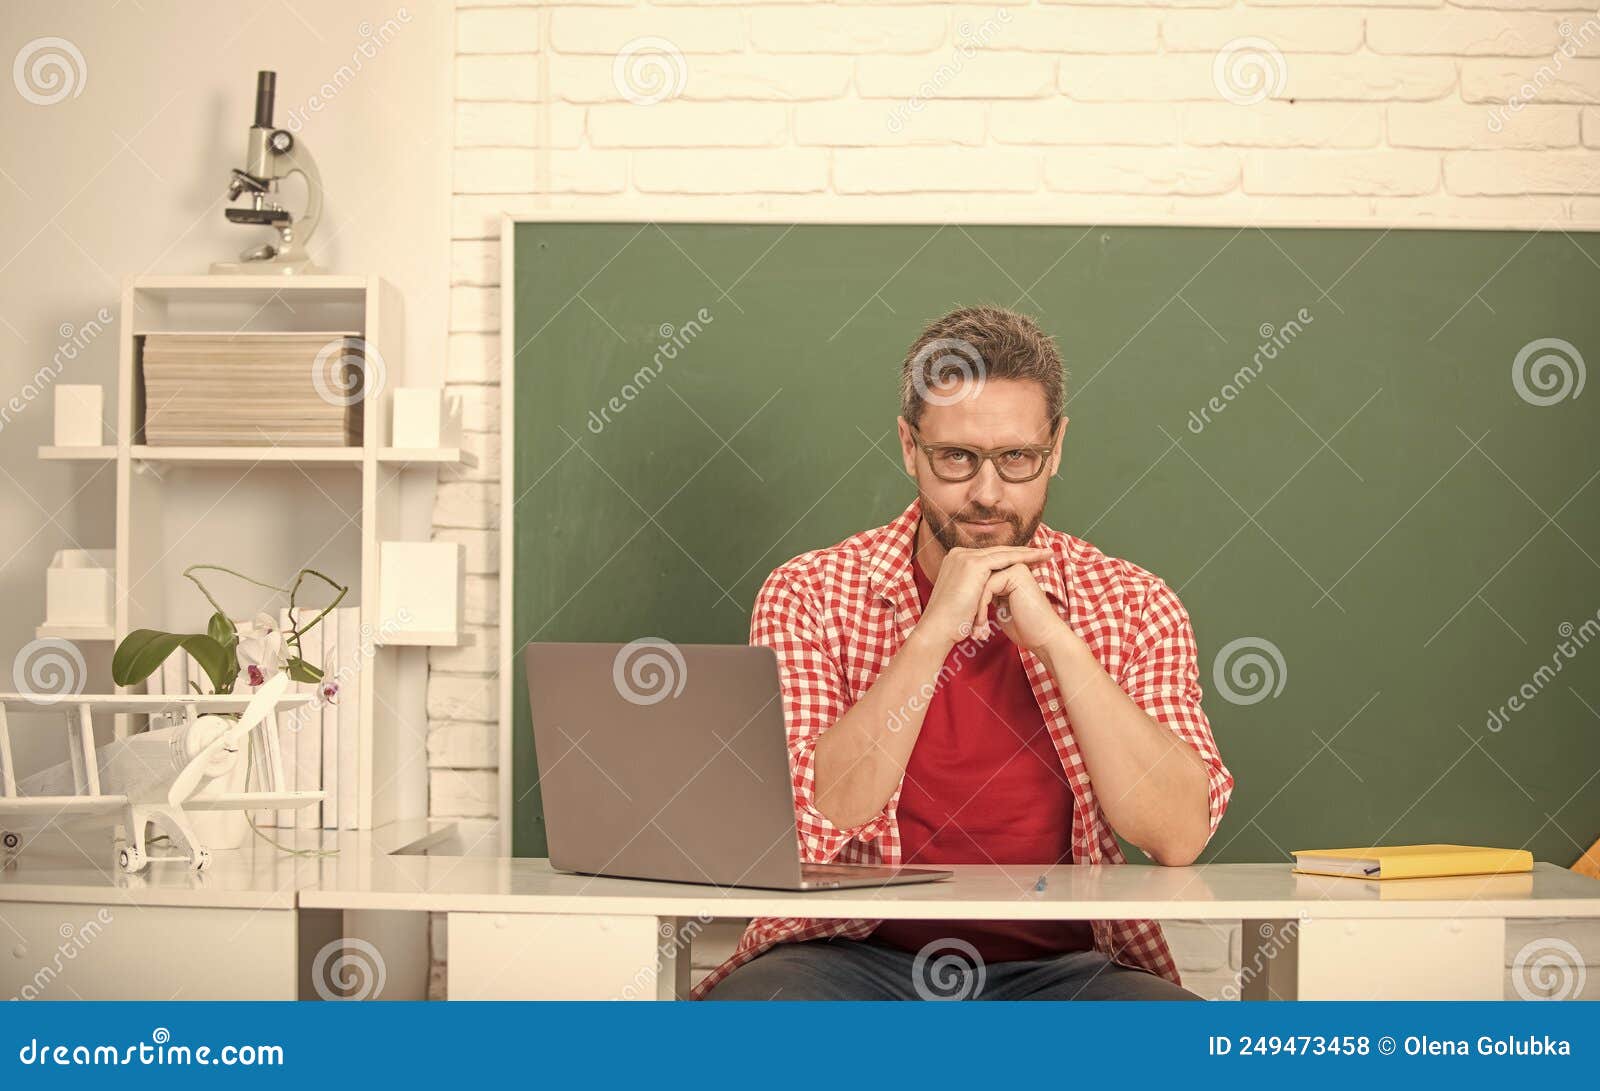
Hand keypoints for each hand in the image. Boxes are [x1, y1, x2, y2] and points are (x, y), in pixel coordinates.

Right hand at [916, 546, 1051, 650]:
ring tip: (1047, 554)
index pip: (990, 557)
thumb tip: (991, 593)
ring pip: (1003, 553)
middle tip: (1046, 552)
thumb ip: (976, 589)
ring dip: (1028, 553)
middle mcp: (959, 554)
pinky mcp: (973, 564)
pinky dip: (1022, 558)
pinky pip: (1003, 558)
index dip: (1012, 558)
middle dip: (1024, 552)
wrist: (938, 629)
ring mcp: (965, 557)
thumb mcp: (965, 599)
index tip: (1032, 560)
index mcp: (957, 561)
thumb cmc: (952, 623)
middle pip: (998, 552)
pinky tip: (1036, 558)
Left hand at [974, 563, 1072, 652]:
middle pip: (979, 580)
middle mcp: (1014, 566)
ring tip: (977, 628)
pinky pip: (987, 587)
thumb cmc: (1023, 628)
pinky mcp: (1016, 574)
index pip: (980, 580)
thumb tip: (969, 592)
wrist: (1043, 638)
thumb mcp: (1000, 608)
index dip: (972, 601)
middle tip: (967, 627)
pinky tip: (982, 624)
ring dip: (976, 608)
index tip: (967, 623)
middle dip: (972, 604)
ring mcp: (1016, 568)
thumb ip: (989, 595)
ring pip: (980, 583)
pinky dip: (981, 608)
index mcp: (1011, 572)